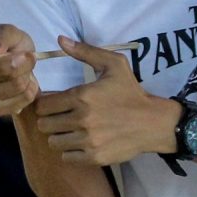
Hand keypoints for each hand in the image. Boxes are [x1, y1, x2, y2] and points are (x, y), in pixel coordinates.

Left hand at [31, 37, 163, 165]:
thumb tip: (61, 40)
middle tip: (61, 118)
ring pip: (53, 142)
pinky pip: (66, 157)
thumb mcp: (113, 64)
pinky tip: (80, 143)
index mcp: (82, 96)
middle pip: (44, 125)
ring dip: (59, 136)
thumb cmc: (131, 92)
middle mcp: (82, 119)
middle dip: (49, 121)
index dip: (45, 105)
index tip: (54, 105)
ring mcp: (88, 140)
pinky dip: (70, 151)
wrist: (153, 122)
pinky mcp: (95, 157)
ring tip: (70, 131)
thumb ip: (85, 52)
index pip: (43, 105)